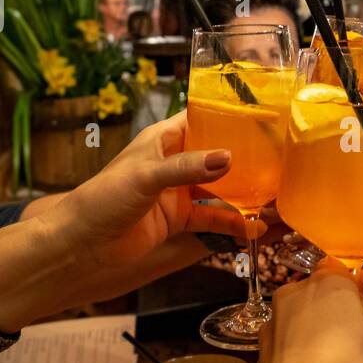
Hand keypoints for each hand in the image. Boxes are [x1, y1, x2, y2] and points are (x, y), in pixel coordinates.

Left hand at [0, 111, 259, 330]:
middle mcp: (176, 163)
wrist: (80, 246)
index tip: (265, 115)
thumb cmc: (103, 200)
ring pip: (221, 189)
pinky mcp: (180, 221)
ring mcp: (179, 193)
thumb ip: (187, 168)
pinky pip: (214, 219)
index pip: (203, 118)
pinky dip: (234, 224)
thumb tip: (229, 159)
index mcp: (164, 140)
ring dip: (245, 195)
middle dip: (248, 159)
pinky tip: (254, 229)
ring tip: (275, 198)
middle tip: (282, 161)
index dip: (231, 115)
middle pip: (220, 155)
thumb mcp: (145, 177)